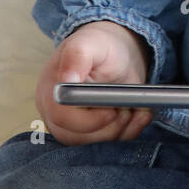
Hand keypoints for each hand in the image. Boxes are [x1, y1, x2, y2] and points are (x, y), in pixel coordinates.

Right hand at [35, 20, 154, 145]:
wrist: (114, 55)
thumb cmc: (99, 47)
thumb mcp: (89, 42)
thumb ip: (77, 56)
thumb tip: (65, 78)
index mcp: (49, 92)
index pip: (62, 119)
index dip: (90, 120)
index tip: (113, 111)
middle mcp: (57, 115)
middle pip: (79, 138)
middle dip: (110, 126)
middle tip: (126, 105)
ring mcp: (73, 128)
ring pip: (97, 145)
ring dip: (122, 128)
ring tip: (132, 105)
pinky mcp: (92, 135)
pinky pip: (110, 145)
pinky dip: (130, 132)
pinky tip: (139, 114)